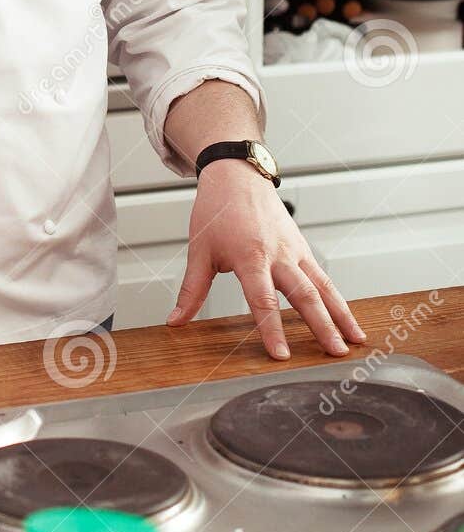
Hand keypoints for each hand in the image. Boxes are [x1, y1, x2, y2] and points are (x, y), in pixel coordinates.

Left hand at [167, 160, 366, 359]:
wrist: (237, 175)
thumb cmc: (217, 210)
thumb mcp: (199, 250)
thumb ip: (192, 290)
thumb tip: (176, 321)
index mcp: (249, 256)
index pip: (263, 300)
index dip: (271, 329)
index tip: (281, 356)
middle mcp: (278, 254)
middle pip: (304, 295)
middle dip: (321, 326)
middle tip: (335, 353)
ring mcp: (294, 250)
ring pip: (323, 286)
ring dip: (340, 315)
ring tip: (354, 341)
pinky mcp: (303, 247)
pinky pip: (323, 277)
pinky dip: (338, 299)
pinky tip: (347, 319)